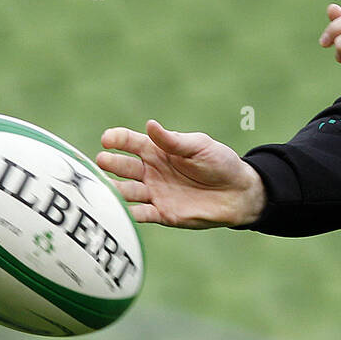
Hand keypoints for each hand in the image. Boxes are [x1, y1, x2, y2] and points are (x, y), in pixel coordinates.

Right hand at [97, 120, 265, 228]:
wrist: (238, 192)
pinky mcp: (161, 214)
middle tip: (101, 162)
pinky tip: (119, 211)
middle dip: (110, 163)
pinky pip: (140, 214)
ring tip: (105, 187)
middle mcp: (150, 171)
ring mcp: (154, 193)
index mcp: (157, 150)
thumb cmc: (219, 163)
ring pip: (126, 191)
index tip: (107, 139)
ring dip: (114, 189)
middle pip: (123, 167)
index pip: (130, 142)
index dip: (117, 139)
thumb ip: (174, 141)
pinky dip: (128, 213)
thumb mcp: (199, 146)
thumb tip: (150, 125)